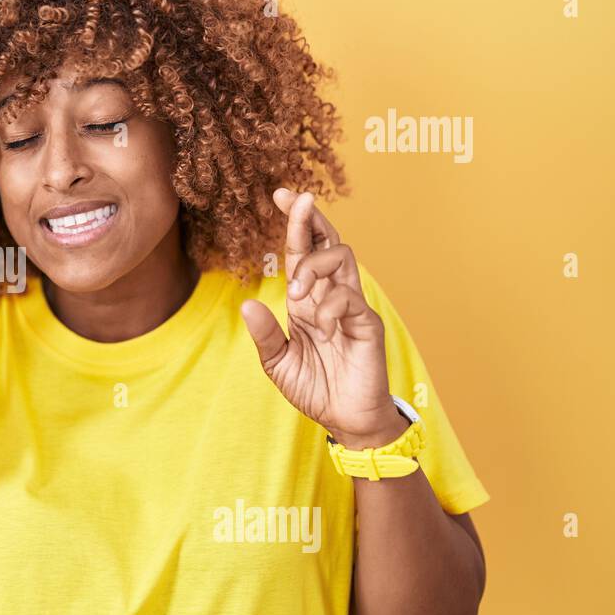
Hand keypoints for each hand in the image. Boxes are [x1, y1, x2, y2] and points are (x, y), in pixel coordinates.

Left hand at [239, 188, 407, 450]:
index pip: (301, 252)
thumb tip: (247, 305)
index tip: (281, 194)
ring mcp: (351, 307)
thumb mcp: (277, 362)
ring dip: (314, 265)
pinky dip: (330, 304)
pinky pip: (350, 298)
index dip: (295, 223)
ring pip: (341, 258)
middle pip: (326, 242)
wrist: (345, 420)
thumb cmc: (315, 388)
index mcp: (307, 301)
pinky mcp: (367, 325)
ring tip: (297, 292)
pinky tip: (321, 324)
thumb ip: (264, 334)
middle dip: (310, 219)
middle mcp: (330, 296)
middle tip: (296, 200)